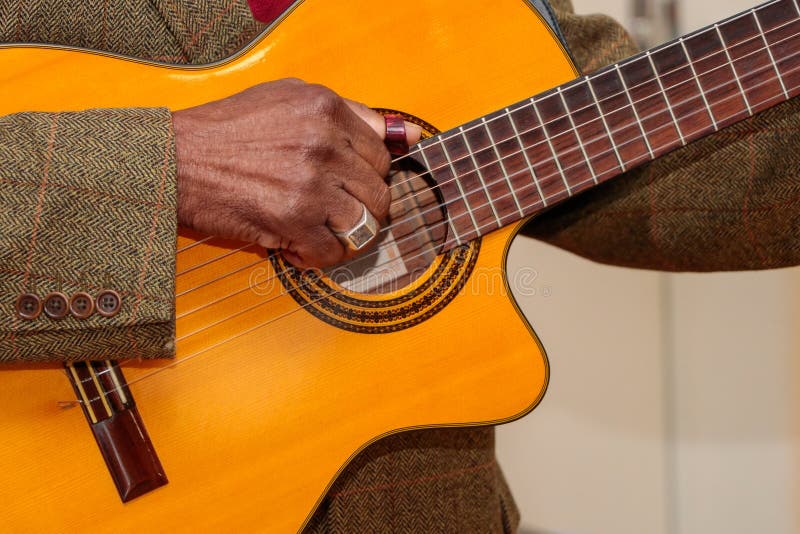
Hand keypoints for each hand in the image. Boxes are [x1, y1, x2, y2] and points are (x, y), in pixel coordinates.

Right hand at [172, 78, 420, 268]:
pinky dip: (319, 258)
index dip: (365, 177)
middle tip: (331, 214)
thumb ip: (350, 114)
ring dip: (344, 237)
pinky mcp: (293, 219)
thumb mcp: (287, 98)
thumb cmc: (226, 131)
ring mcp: (311, 183)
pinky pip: (334, 252)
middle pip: (380, 193)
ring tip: (318, 232)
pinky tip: (297, 248)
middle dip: (359, 210)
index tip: (347, 187)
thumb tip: (409, 137)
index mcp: (327, 108)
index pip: (382, 154)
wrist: (173, 160)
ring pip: (364, 226)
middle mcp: (324, 143)